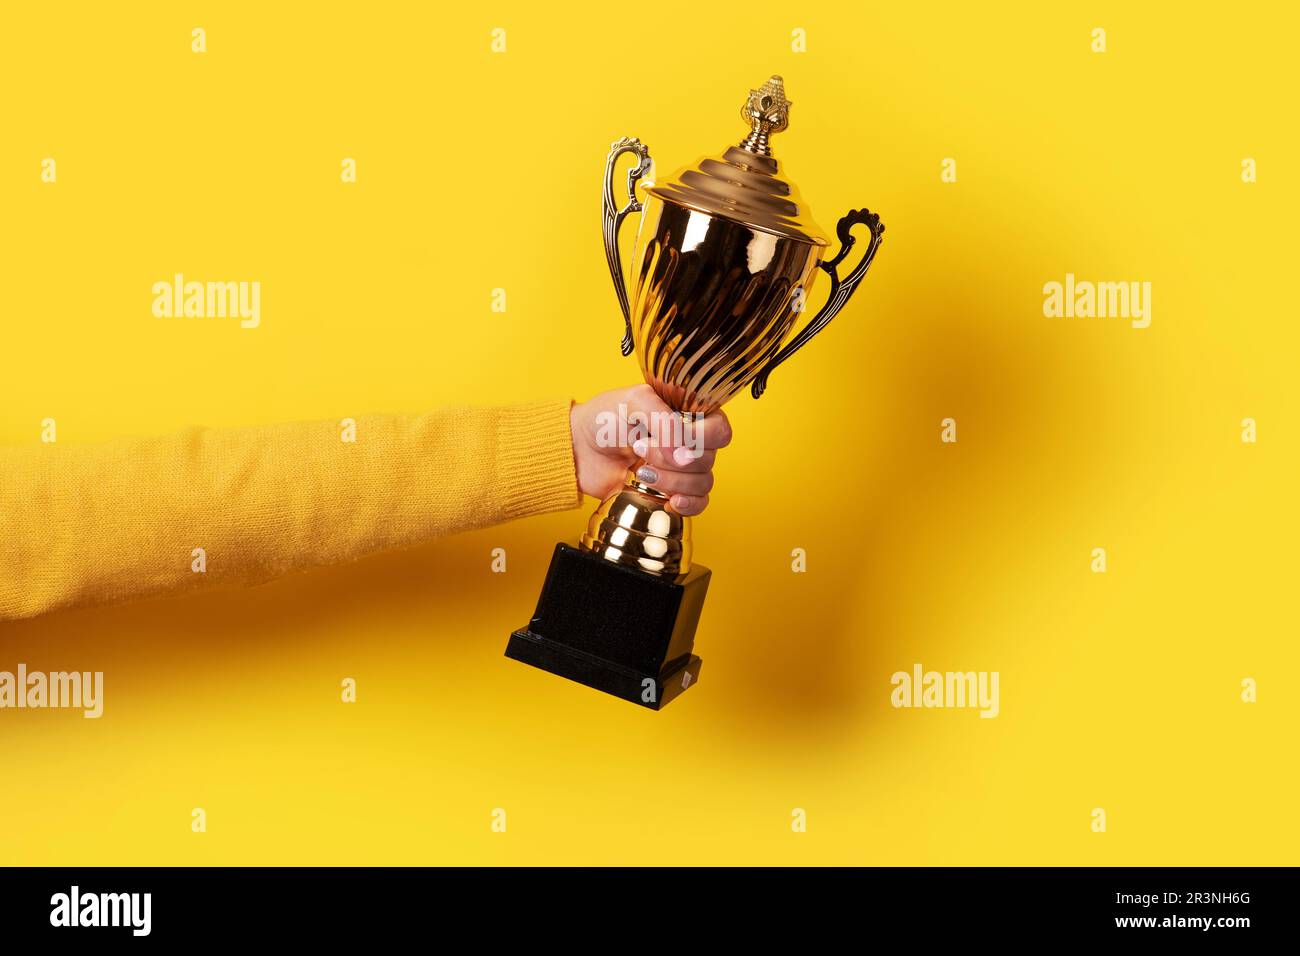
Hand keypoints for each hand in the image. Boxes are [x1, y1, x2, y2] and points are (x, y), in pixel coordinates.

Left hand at [570, 384, 731, 515]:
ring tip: (640, 471)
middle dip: (671, 459)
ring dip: (671, 481)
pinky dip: (687, 505)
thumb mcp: (634, 402)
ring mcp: (681, 469)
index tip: (671, 440)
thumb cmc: (605, 419)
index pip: (719, 430)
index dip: (700, 439)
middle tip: (640, 450)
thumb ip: (664, 420)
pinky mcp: (671, 493)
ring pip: (702, 483)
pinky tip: (670, 501)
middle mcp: (690, 442)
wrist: (579, 450)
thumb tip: (684, 452)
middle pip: (709, 460)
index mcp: (688, 415)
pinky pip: (698, 504)